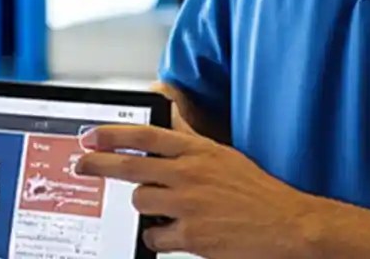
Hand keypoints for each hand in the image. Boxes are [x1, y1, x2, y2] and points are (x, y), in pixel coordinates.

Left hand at [75, 125, 319, 258]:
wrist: (287, 224)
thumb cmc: (257, 191)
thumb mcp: (224, 157)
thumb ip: (191, 146)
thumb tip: (164, 133)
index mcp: (198, 152)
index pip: (146, 136)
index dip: (113, 135)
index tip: (90, 136)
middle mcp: (190, 175)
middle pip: (130, 168)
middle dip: (98, 166)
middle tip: (82, 165)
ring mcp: (189, 206)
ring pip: (140, 202)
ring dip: (143, 207)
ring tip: (161, 209)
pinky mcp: (192, 237)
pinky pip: (154, 236)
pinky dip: (158, 236)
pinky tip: (173, 234)